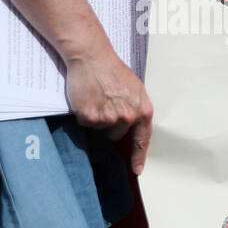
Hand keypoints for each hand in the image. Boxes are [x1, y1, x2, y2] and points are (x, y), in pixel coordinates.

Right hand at [63, 41, 152, 174]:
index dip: (138, 157)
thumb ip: (137, 108)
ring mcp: (109, 117)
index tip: (136, 170)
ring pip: (101, 129)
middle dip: (111, 123)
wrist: (92, 56)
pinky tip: (87, 98)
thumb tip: (135, 126)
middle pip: (117, 134)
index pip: (143, 140)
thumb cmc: (113, 71)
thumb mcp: (136, 89)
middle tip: (106, 102)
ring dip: (97, 117)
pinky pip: (86, 123)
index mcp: (143, 110)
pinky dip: (84, 113)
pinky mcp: (90, 116)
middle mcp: (128, 117)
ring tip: (97, 97)